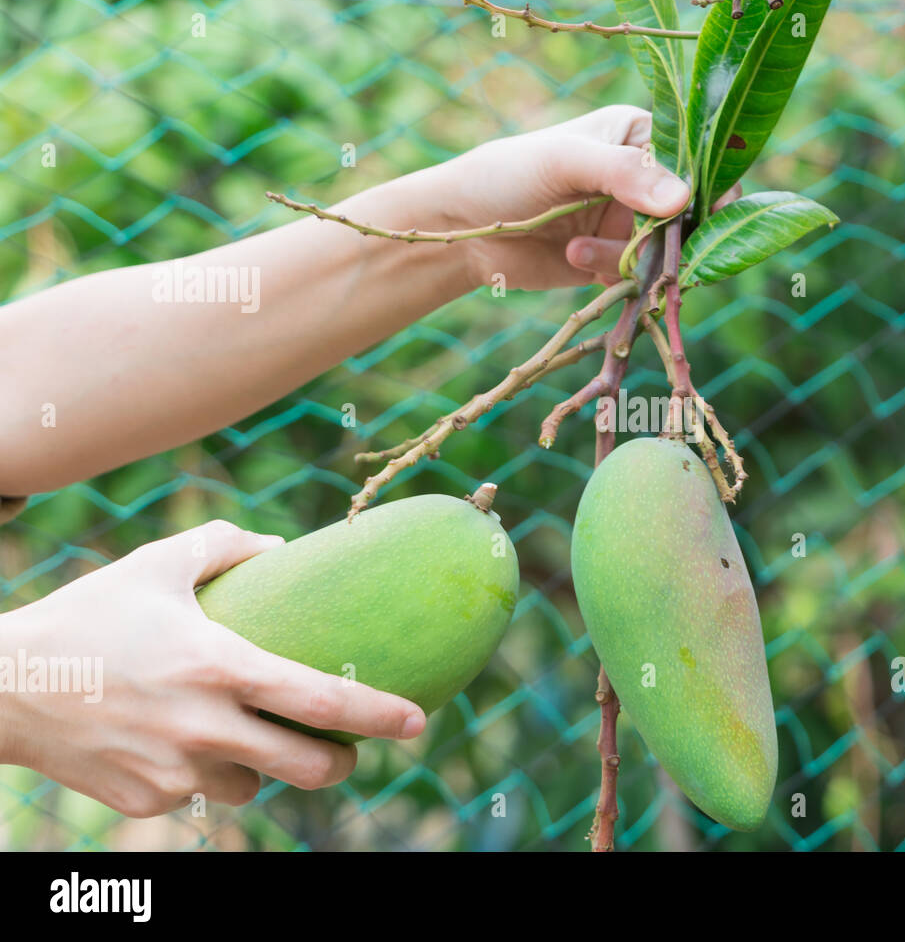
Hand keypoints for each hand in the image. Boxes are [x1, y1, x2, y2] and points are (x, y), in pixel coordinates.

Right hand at [0, 520, 425, 817]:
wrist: (1, 686)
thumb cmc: (89, 615)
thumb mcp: (157, 565)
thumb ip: (227, 546)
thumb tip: (285, 546)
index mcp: (219, 666)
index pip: (320, 699)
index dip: (378, 715)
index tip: (419, 722)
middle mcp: (204, 726)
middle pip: (308, 767)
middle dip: (341, 762)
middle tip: (345, 748)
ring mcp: (175, 771)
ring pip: (255, 785)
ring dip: (265, 766)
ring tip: (246, 733)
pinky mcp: (146, 801)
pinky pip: (200, 794)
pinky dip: (206, 773)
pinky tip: (180, 741)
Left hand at [430, 105, 739, 290]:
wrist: (463, 230)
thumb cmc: (508, 175)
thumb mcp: (565, 161)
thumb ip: (622, 174)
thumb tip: (684, 199)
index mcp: (640, 137)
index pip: (698, 160)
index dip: (706, 188)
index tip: (691, 213)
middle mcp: (644, 179)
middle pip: (692, 214)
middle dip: (667, 235)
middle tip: (640, 246)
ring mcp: (631, 223)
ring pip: (668, 253)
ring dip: (627, 257)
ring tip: (577, 250)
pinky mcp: (616, 262)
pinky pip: (641, 278)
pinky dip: (617, 277)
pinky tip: (575, 259)